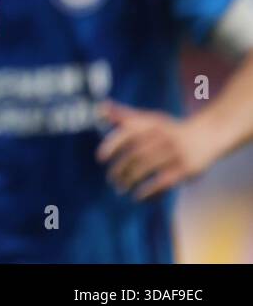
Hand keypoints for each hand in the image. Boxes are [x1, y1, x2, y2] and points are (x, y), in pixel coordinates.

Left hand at [95, 100, 216, 199]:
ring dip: (130, 180)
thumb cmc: (169, 129)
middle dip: (119, 169)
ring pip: (146, 169)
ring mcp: (174, 153)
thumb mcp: (149, 118)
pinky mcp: (185, 169)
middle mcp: (162, 137)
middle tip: (111, 179)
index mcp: (150, 124)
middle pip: (134, 155)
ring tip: (121, 188)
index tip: (100, 158)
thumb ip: (124, 115)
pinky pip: (162, 183)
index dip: (111, 145)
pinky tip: (138, 197)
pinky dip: (148, 192)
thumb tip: (99, 108)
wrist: (206, 136)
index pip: (126, 133)